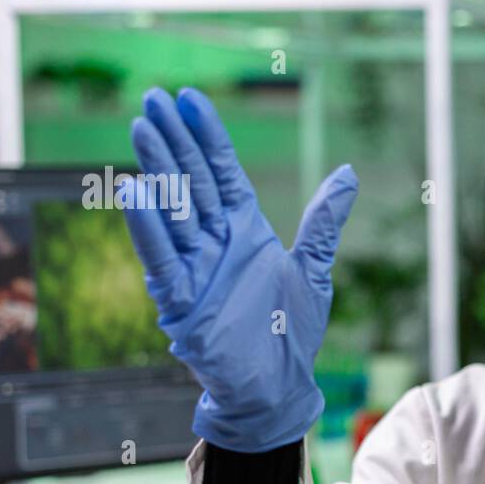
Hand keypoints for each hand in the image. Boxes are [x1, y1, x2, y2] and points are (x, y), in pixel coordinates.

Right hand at [122, 86, 357, 452]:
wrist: (280, 386)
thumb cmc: (293, 332)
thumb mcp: (313, 268)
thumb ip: (323, 221)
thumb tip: (349, 173)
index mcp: (245, 230)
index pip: (222, 172)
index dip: (207, 135)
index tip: (190, 97)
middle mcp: (216, 243)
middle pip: (192, 181)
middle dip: (174, 140)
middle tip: (152, 97)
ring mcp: (196, 269)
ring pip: (173, 211)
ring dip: (157, 171)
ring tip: (141, 128)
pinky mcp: (181, 301)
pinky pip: (162, 260)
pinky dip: (149, 229)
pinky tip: (135, 193)